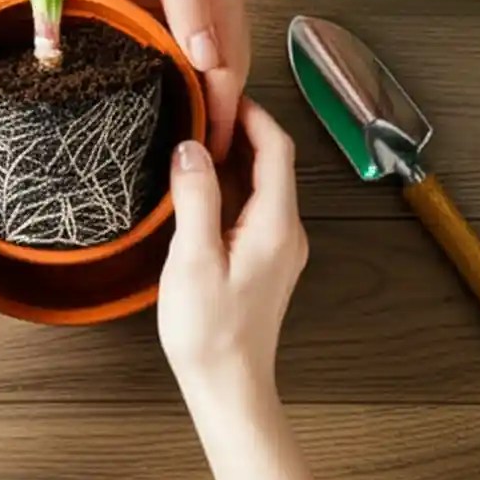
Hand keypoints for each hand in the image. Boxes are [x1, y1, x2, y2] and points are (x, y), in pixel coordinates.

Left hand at [107, 0, 249, 160]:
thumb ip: (187, 5)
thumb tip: (207, 63)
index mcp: (219, 3)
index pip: (228, 82)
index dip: (219, 126)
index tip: (204, 166)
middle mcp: (214, 1)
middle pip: (212, 73)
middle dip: (201, 114)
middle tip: (174, 154)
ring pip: (185, 47)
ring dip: (169, 77)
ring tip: (140, 111)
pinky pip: (163, 15)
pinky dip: (143, 31)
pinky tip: (115, 33)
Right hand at [159, 98, 312, 479]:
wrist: (229, 386)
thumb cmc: (210, 332)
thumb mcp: (193, 259)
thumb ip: (195, 198)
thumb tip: (192, 148)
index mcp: (276, 225)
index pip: (277, 149)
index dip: (252, 114)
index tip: (220, 94)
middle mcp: (287, 232)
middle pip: (273, 163)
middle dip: (241, 130)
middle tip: (201, 110)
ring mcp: (279, 248)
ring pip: (262, 185)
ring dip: (233, 159)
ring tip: (194, 141)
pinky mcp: (264, 262)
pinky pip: (253, 208)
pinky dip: (230, 187)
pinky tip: (199, 189)